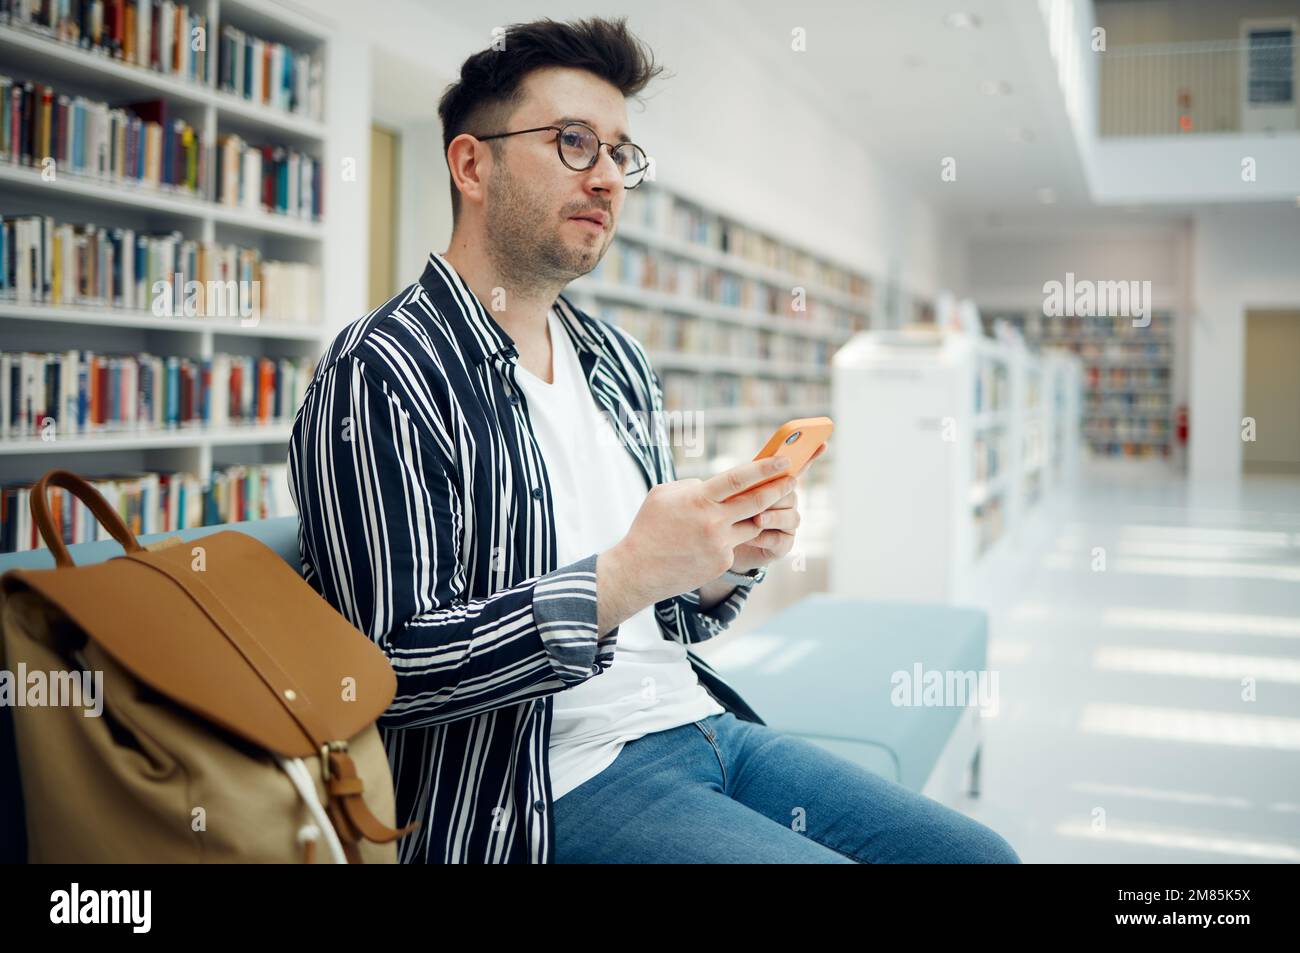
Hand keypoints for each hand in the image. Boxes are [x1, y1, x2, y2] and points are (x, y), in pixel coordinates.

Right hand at [604, 456, 797, 607]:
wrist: (638, 571)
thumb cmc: (648, 528)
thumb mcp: (663, 494)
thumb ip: (691, 485)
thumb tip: (711, 485)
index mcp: (699, 499)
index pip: (740, 479)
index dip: (765, 468)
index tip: (783, 460)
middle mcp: (714, 521)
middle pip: (757, 502)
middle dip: (778, 489)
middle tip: (792, 480)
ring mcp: (720, 544)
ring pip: (752, 525)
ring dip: (756, 516)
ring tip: (755, 509)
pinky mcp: (722, 562)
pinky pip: (735, 544)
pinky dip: (730, 538)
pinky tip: (711, 542)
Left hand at [728, 443, 824, 573]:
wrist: (719, 546)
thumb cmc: (726, 512)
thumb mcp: (732, 492)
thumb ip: (746, 480)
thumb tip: (757, 466)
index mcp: (776, 484)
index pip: (797, 467)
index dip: (811, 455)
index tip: (823, 444)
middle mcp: (787, 502)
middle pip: (791, 493)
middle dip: (777, 494)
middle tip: (761, 496)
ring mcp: (787, 523)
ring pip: (791, 516)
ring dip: (773, 517)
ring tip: (756, 519)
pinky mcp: (784, 544)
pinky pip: (781, 539)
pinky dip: (766, 537)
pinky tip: (751, 538)